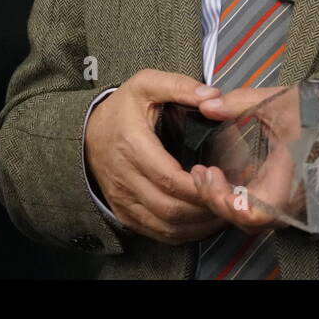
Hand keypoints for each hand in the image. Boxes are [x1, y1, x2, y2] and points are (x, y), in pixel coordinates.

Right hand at [84, 70, 225, 243]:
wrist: (88, 132)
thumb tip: (212, 97)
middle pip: (171, 208)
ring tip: (222, 210)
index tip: (220, 179)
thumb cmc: (121, 110)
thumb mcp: (146, 85)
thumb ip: (180, 87)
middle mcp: (125, 178)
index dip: (199, 185)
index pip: (169, 178)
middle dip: (205, 208)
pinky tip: (202, 221)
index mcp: (132, 145)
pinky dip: (185, 232)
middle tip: (231, 199)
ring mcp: (124, 200)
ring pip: (167, 226)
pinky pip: (158, 233)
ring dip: (198, 224)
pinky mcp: (125, 214)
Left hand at [189, 85, 318, 232]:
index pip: (252, 213)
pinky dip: (236, 202)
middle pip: (245, 221)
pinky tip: (223, 181)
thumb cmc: (318, 114)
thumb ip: (238, 103)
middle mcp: (290, 199)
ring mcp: (290, 203)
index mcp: (288, 178)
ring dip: (224, 202)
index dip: (224, 201)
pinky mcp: (287, 201)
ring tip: (206, 175)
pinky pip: (259, 213)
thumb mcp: (278, 100)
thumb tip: (206, 105)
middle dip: (216, 200)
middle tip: (201, 172)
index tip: (210, 173)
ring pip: (251, 221)